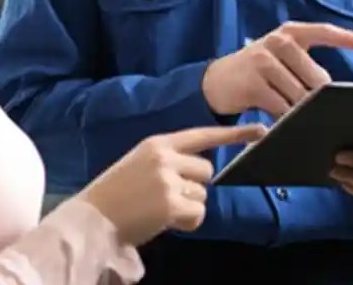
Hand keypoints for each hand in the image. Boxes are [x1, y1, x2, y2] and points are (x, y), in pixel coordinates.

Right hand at [72, 124, 266, 245]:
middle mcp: (165, 157)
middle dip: (194, 186)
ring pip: (203, 194)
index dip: (233, 134)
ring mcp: (168, 180)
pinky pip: (198, 214)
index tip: (260, 131)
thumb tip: (203, 170)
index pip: (203, 134)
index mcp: (158, 143)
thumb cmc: (116, 194)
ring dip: (188, 206)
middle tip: (166, 197)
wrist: (92, 217)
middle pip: (208, 170)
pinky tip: (164, 221)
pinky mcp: (170, 204)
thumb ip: (170, 160)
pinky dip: (186, 222)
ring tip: (159, 209)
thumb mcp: (141, 163)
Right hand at [201, 22, 352, 116]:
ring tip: (303, 120)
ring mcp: (263, 61)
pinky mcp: (253, 84)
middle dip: (321, 99)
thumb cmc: (259, 70)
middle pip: (316, 76)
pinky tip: (285, 124)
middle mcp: (277, 42)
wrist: (217, 80)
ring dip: (303, 112)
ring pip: (299, 95)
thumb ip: (305, 66)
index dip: (348, 39)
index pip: (324, 31)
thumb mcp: (281, 58)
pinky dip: (286, 119)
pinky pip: (281, 108)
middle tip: (326, 113)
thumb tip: (334, 93)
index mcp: (290, 32)